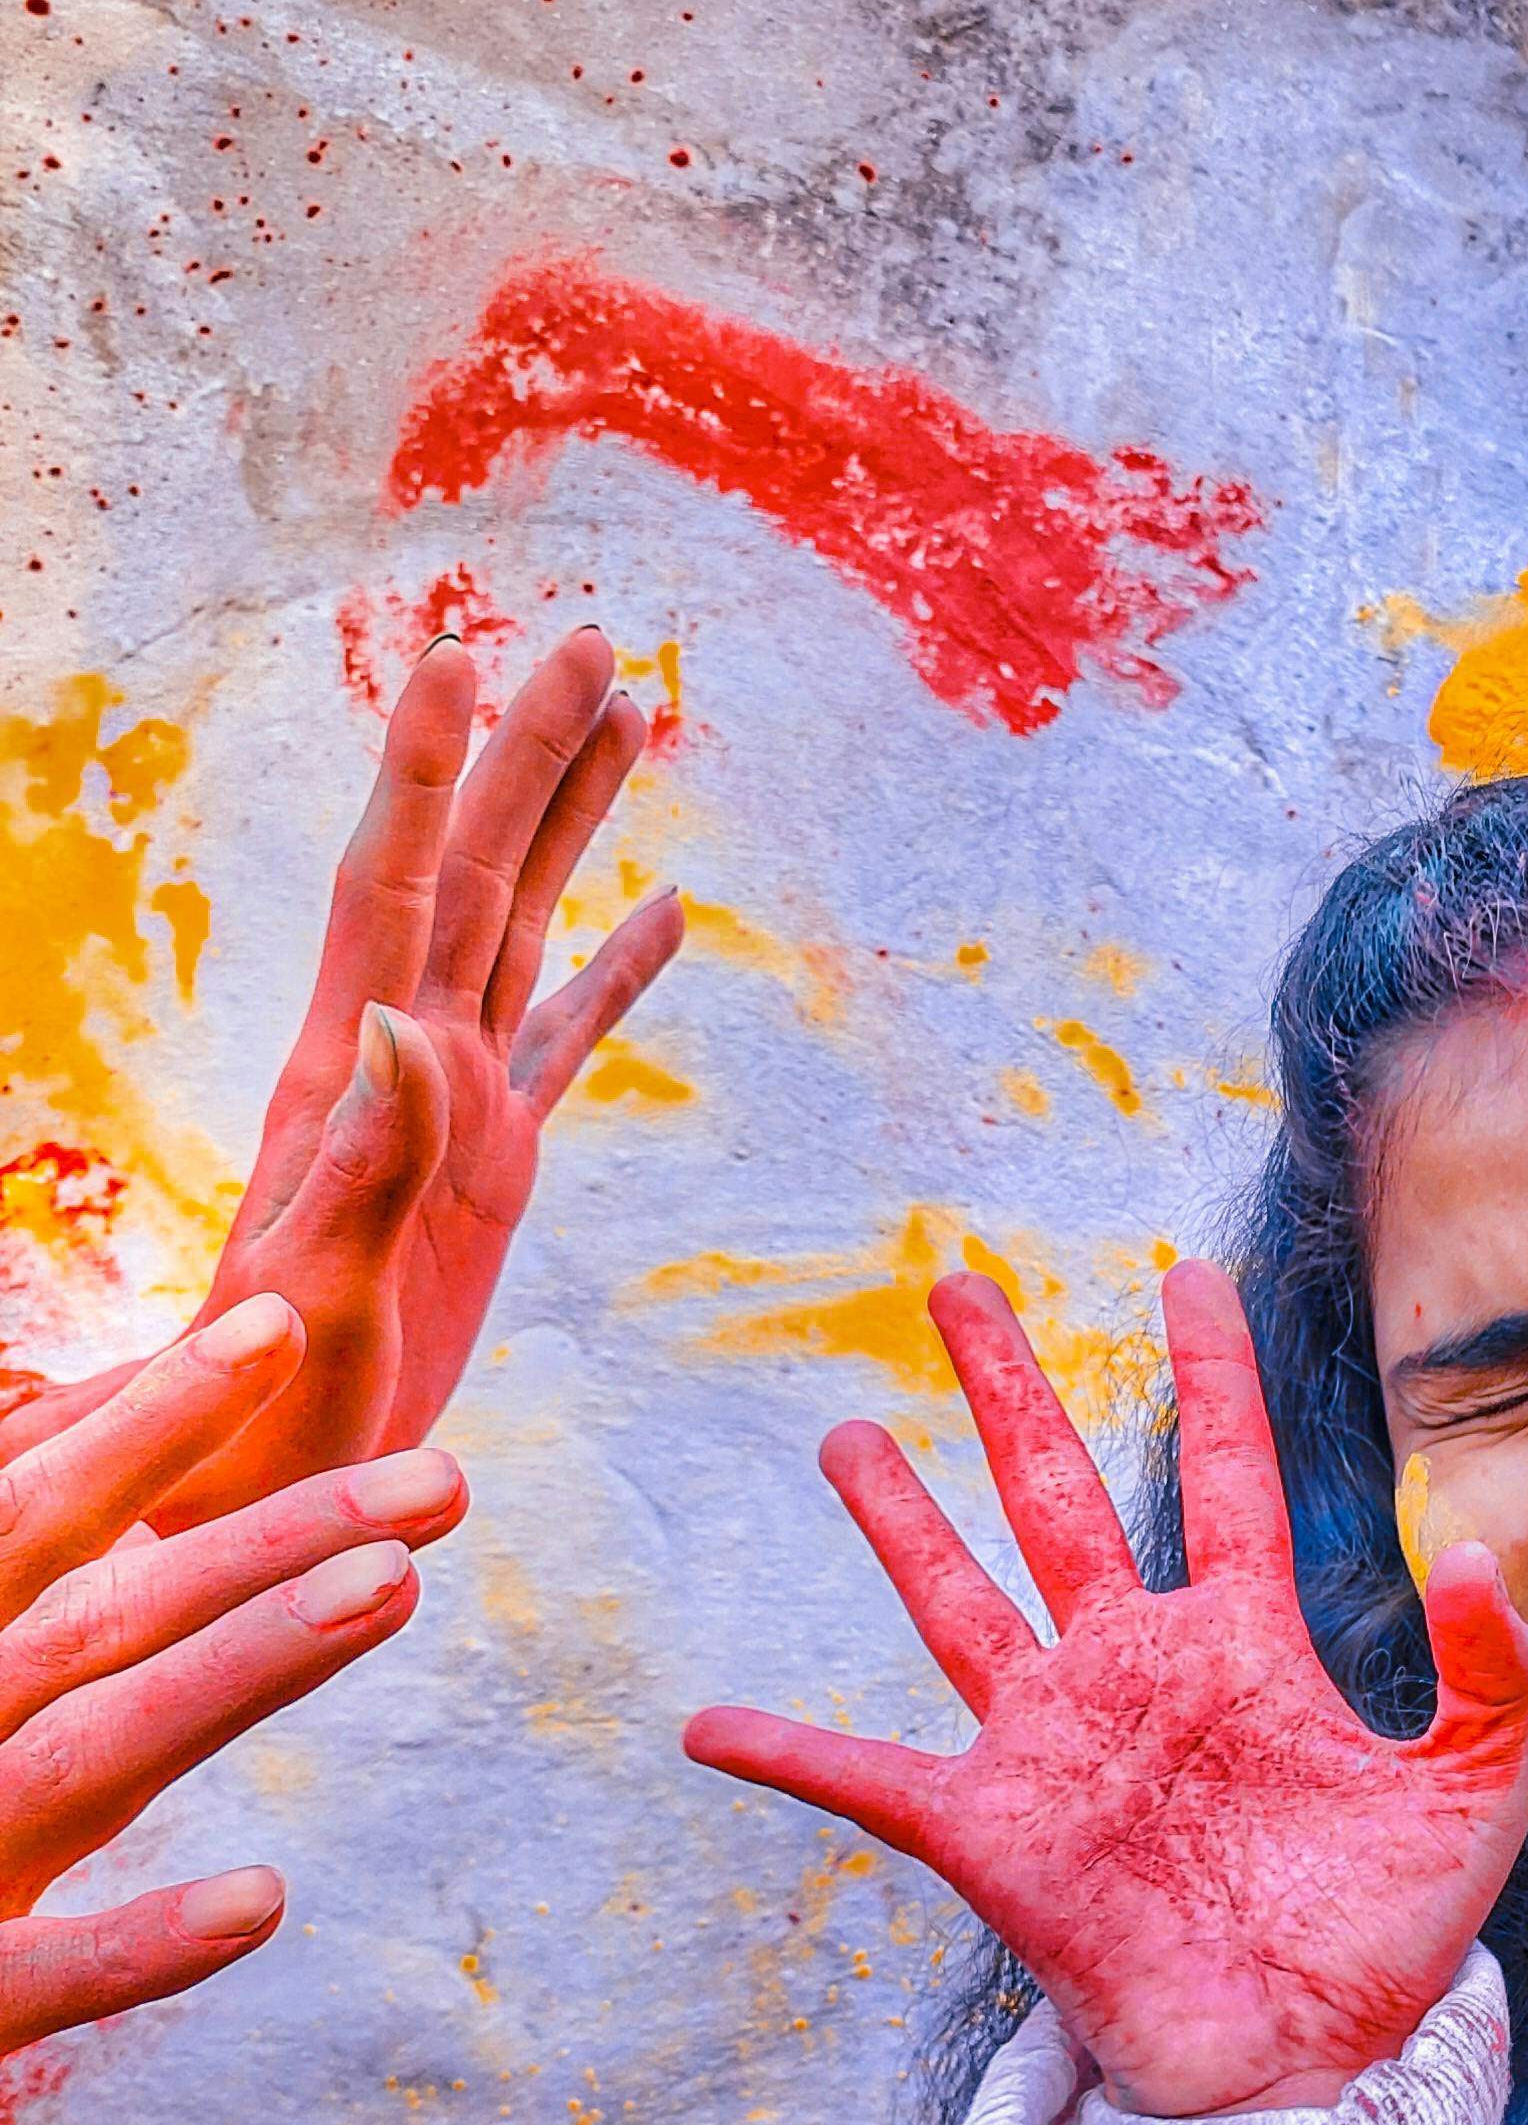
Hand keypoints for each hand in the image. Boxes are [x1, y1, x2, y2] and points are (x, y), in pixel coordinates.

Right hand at [0, 1289, 464, 2047]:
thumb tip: (71, 1413)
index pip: (29, 1511)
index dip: (148, 1418)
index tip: (278, 1321)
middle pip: (100, 1612)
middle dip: (265, 1534)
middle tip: (443, 1479)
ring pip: (88, 1754)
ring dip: (239, 1670)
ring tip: (393, 1592)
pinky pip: (37, 1978)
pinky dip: (137, 1945)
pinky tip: (261, 1902)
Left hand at [147, 628, 679, 1519]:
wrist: (264, 1486)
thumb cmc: (273, 1417)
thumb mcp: (317, 1296)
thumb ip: (362, 1164)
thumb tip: (398, 1015)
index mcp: (352, 1080)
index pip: (393, 890)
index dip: (423, 772)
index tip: (454, 653)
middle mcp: (399, 1066)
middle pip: (474, 875)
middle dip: (524, 754)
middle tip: (585, 638)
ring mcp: (452, 1110)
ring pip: (523, 929)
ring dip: (571, 823)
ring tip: (629, 716)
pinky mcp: (494, 1168)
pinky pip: (565, 1045)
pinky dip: (616, 976)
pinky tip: (667, 917)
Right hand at [683, 1263, 1527, 2115]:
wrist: (1305, 2068)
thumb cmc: (1389, 1940)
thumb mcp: (1472, 1798)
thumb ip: (1485, 1676)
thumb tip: (1473, 1550)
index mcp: (1245, 1648)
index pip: (1225, 1476)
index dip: (1212, 1376)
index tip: (1187, 1274)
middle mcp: (1134, 1675)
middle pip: (1061, 1499)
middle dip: (1009, 1393)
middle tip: (958, 1284)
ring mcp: (1055, 1751)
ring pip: (959, 1604)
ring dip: (902, 1522)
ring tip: (846, 1435)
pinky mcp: (995, 1838)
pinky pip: (870, 1782)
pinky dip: (788, 1753)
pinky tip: (707, 1724)